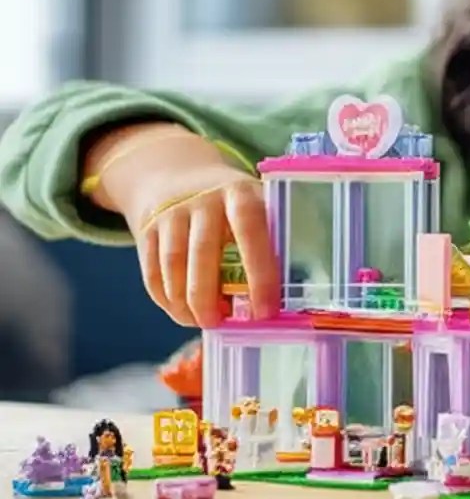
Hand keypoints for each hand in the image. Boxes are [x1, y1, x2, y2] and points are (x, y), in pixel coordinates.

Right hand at [89, 126, 278, 327]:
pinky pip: (152, 270)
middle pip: (203, 252)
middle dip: (209, 296)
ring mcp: (171, 213)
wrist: (178, 174)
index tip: (264, 310)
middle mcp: (203, 199)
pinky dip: (166, 298)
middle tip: (219, 324)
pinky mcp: (147, 228)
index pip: (250, 232)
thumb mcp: (259, 206)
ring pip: (173, 264)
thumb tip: (293, 297)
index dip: (258, 273)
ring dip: (185, 302)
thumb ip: (274, 240)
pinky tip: (182, 312)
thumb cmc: (234, 205)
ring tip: (202, 322)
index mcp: (240, 194)